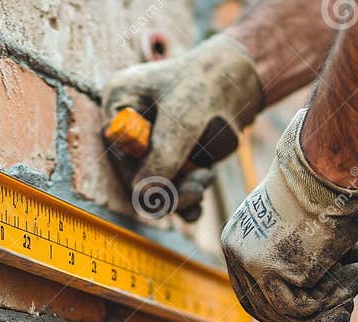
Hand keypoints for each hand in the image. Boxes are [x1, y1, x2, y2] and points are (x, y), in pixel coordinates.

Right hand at [102, 33, 262, 220]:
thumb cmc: (207, 82)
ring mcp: (149, 144)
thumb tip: (144, 197)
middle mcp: (129, 127)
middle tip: (197, 191)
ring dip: (179, 195)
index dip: (140, 173)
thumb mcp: (184, 116)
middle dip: (165, 188)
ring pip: (155, 186)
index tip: (168, 182)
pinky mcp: (169, 158)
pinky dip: (183, 201)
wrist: (238, 77)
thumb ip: (163, 156)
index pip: (119, 152)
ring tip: (205, 180)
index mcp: (119, 104)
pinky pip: (170, 188)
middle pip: (135, 173)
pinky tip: (197, 207)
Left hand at [221, 109, 357, 321]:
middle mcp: (237, 253)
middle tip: (347, 305)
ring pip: (290, 313)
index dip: (289, 309)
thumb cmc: (328, 185)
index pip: (254, 292)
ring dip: (334, 301)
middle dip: (312, 316)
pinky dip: (336, 297)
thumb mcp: (309, 228)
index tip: (323, 312)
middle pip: (267, 309)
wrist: (327, 164)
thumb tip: (323, 300)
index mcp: (239, 239)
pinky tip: (356, 268)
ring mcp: (250, 264)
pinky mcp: (269, 272)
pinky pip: (303, 309)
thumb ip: (305, 260)